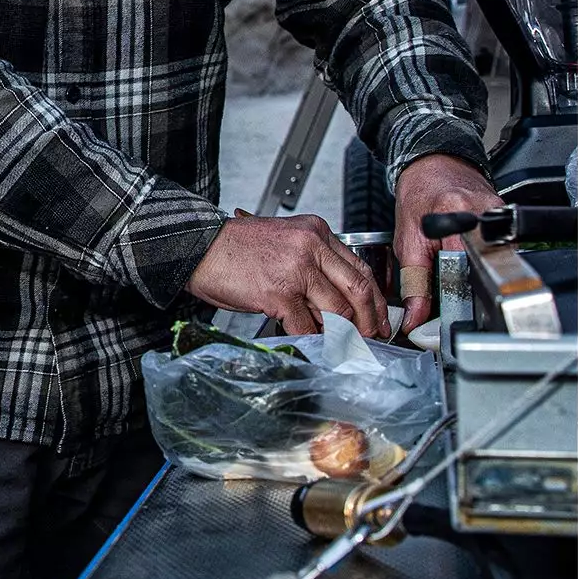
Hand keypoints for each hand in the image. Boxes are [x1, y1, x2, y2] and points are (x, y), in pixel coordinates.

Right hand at [187, 211, 386, 338]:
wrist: (199, 246)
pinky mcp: (279, 293)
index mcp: (316, 232)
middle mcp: (311, 247)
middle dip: (368, 319)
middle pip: (358, 288)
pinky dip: (314, 341)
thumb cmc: (236, 248)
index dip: (374, 297)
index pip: (359, 267)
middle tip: (369, 337)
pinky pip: (307, 326)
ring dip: (342, 334)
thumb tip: (335, 302)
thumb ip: (312, 265)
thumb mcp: (284, 242)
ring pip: (338, 310)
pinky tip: (314, 346)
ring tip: (341, 345)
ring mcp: (297, 270)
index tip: (378, 316)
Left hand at [390, 153, 502, 334]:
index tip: (442, 310)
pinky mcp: (505, 212)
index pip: (461, 270)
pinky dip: (482, 252)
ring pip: (491, 259)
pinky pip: (497, 245)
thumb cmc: (419, 196)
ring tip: (458, 257)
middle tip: (449, 281)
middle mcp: (480, 211)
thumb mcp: (407, 240)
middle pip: (480, 267)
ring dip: (474, 267)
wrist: (433, 164)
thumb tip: (416, 316)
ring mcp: (496, 210)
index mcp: (453, 215)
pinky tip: (470, 244)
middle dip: (464, 283)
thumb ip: (413, 282)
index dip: (452, 295)